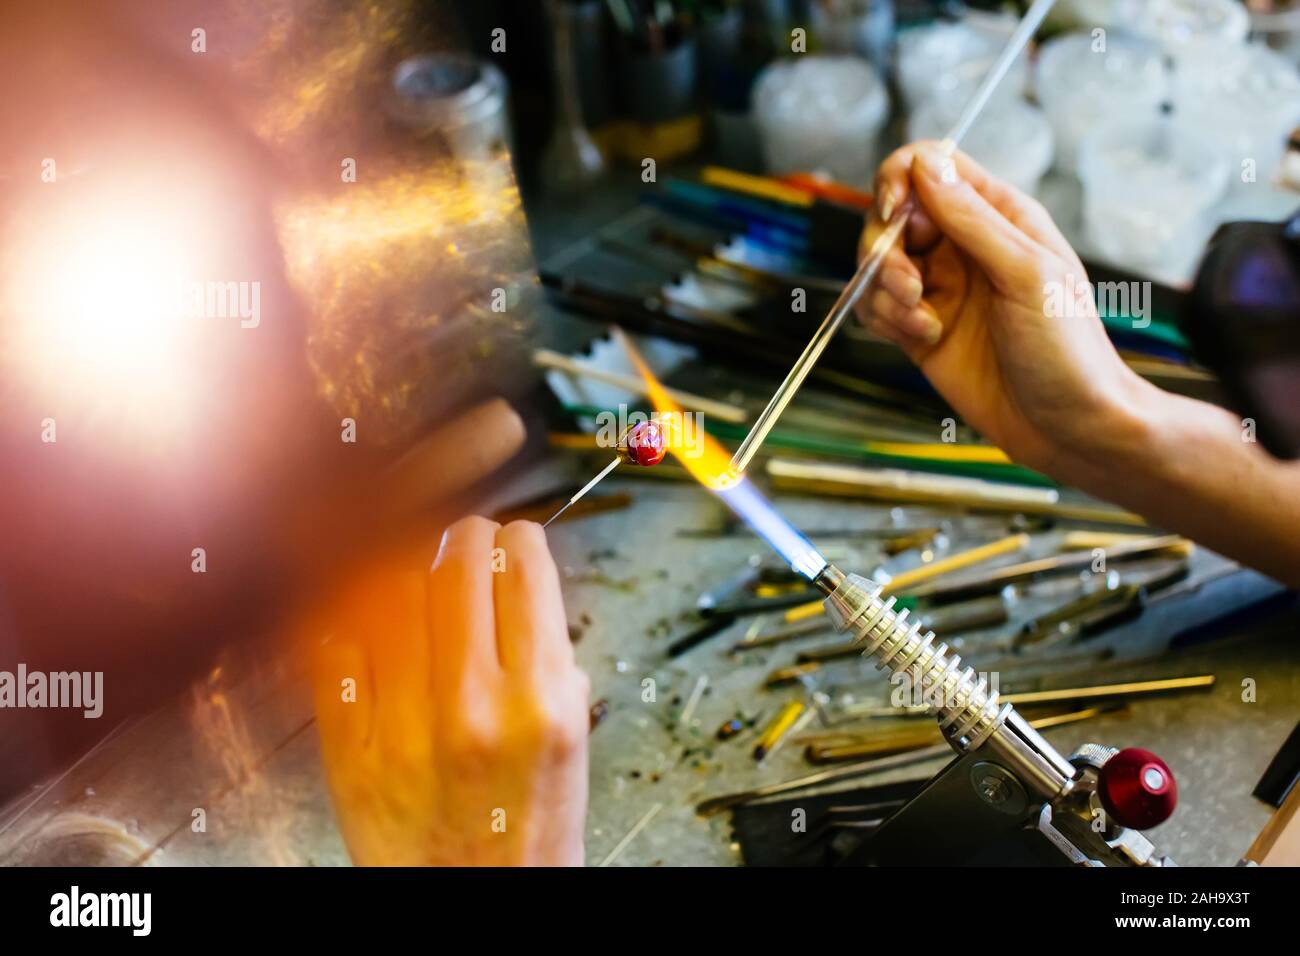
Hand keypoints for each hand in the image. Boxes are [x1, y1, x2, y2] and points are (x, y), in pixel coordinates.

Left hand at [309, 516, 589, 865]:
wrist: (476, 904)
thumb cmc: (530, 823)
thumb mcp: (573, 736)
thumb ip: (551, 655)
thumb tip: (518, 577)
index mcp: (540, 700)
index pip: (522, 569)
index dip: (518, 538)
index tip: (513, 540)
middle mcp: (472, 706)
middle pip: (456, 564)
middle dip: (465, 540)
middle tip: (465, 547)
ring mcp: (403, 726)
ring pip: (392, 592)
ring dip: (411, 574)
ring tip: (421, 586)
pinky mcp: (349, 749)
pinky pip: (338, 646)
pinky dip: (356, 623)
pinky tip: (376, 628)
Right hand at [856, 142, 1154, 478]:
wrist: (1069, 426)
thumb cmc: (1068, 349)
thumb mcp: (1026, 274)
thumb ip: (971, 218)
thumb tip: (926, 164)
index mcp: (997, 216)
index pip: (931, 166)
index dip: (900, 180)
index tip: (894, 215)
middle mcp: (963, 245)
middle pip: (891, 216)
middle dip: (886, 249)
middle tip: (910, 287)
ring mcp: (939, 287)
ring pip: (876, 264)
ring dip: (885, 292)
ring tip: (922, 321)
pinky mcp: (920, 328)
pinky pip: (877, 307)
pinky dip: (885, 320)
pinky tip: (923, 339)